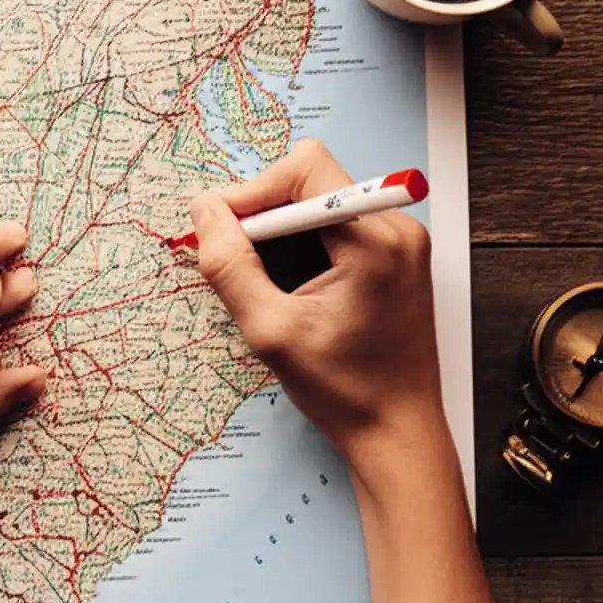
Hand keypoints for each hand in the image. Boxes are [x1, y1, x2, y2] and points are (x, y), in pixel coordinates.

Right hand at [191, 140, 442, 486]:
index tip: (219, 232)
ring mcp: (399, 241)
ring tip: (265, 286)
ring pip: (318, 204)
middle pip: (311, 180)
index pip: (304, 169)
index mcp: (375, 239)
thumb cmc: (343, 390)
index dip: (251, 192)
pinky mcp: (394, 257)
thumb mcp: (270, 330)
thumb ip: (230, 265)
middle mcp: (396, 227)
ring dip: (279, 236)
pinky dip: (300, 249)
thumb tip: (203, 211)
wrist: (397, 433)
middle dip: (262, 216)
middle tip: (234, 262)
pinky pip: (334, 228)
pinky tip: (289, 291)